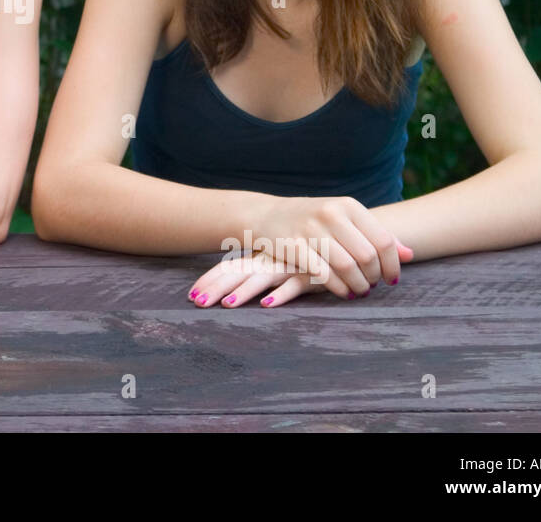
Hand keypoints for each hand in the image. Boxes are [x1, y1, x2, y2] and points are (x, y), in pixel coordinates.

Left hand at [188, 251, 352, 308]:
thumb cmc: (312, 253)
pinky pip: (294, 284)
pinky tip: (267, 304)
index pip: (231, 268)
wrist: (348, 236)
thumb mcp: (286, 261)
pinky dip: (281, 294)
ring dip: (243, 292)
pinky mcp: (310, 273)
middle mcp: (271, 260)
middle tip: (196, 301)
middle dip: (216, 288)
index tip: (191, 294)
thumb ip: (266, 270)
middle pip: (238, 274)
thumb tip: (240, 285)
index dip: (211, 280)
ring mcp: (289, 265)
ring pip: (261, 278)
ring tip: (227, 305)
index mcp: (262, 257)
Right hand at [252, 195, 412, 298]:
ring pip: (347, 267)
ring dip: (358, 286)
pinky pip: (323, 274)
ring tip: (359, 291)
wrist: (269, 215)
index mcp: (348, 205)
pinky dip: (337, 288)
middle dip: (373, 278)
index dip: (392, 265)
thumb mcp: (346, 219)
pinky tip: (342, 291)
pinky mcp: (293, 246)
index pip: (384, 241)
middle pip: (367, 256)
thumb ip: (376, 234)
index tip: (391, 279)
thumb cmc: (315, 220)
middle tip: (371, 286)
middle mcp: (330, 213)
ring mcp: (310, 229)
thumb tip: (409, 255)